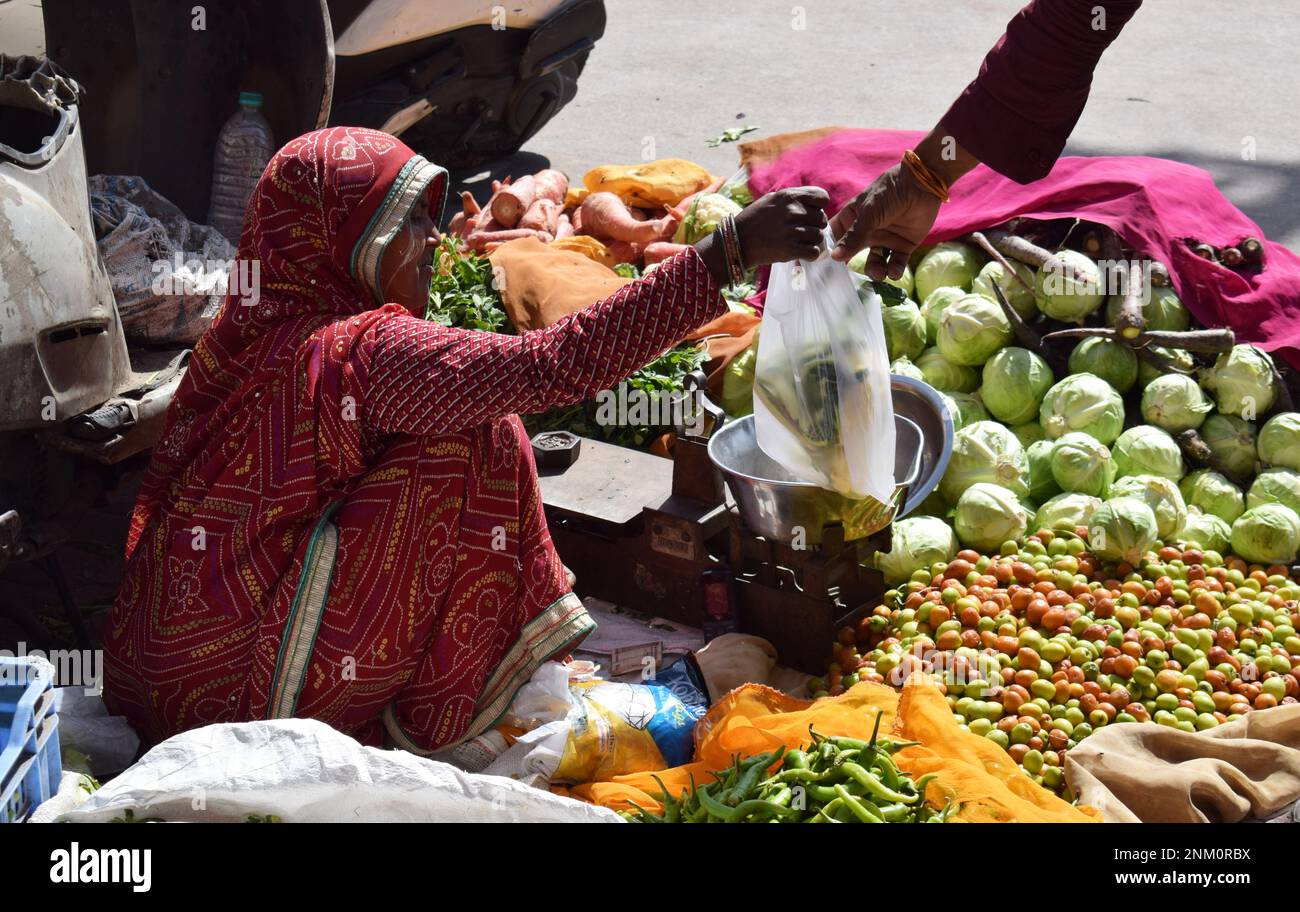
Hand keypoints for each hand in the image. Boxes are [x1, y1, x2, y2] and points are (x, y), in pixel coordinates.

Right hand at [735, 186, 830, 265]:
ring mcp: (791, 231)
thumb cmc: (753, 220)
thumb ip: (793, 198)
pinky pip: (814, 252)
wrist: (736, 242)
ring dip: (812, 241)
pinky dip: (810, 255)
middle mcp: (792, 211)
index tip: (810, 213)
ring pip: (819, 236)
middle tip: (801, 232)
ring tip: (798, 242)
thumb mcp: (771, 199)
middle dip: (814, 226)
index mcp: (789, 196)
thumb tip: (813, 202)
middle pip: (822, 219)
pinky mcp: (790, 250)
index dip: (819, 206)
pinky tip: (801, 253)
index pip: (822, 197)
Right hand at [827, 163, 938, 279]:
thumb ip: (853, 237)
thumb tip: (834, 257)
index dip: (829, 251)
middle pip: (854, 254)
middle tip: (850, 277)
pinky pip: (896, 263)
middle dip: (852, 267)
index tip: (823, 266)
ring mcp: (884, 240)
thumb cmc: (890, 192)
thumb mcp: (869, 214)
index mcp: (853, 219)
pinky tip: (894, 272)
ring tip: (879, 273)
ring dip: (876, 271)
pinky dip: (894, 270)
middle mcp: (866, 232)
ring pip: (875, 262)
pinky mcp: (903, 246)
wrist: (922, 184)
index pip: (835, 237)